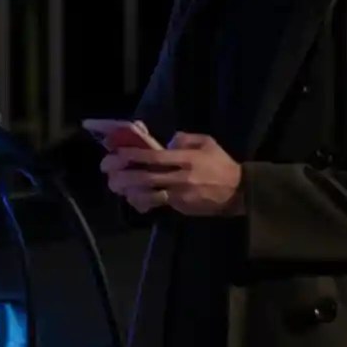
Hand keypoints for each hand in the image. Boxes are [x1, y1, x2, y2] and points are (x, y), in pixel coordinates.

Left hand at [100, 133, 244, 216]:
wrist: (238, 191)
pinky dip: (143, 202)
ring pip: (148, 194)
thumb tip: (166, 143)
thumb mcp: (207, 143)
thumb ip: (185, 138)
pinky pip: (157, 204)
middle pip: (145, 177)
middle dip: (123, 174)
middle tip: (107, 171)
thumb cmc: (221, 164)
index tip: (116, 153)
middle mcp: (180, 177)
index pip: (154, 156)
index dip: (133, 155)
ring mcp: (180, 195)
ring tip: (115, 185)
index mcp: (186, 159)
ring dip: (128, 190)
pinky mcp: (181, 207)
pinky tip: (132, 198)